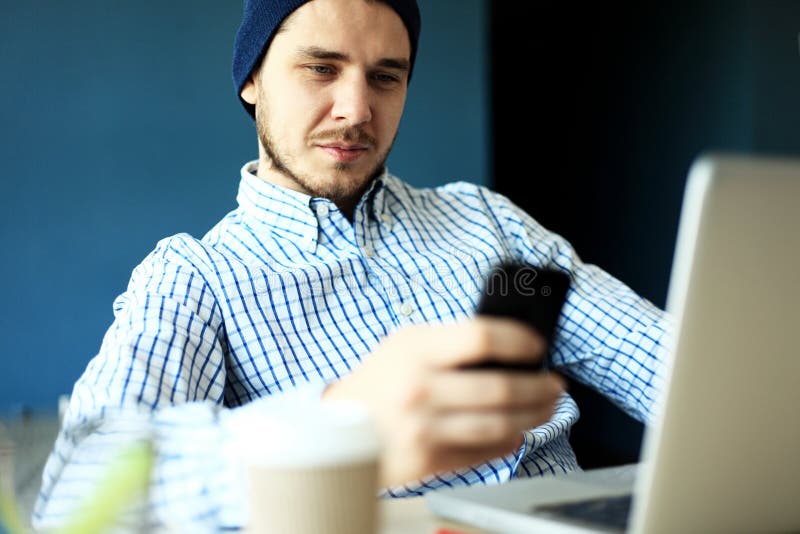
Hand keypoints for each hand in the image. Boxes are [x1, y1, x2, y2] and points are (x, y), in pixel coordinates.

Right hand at [322, 317, 565, 486]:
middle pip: (501, 387)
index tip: (537, 347)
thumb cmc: (379, 382)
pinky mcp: (428, 460)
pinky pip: (484, 453)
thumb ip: (451, 342)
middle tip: (555, 384)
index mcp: (415, 349)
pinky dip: (509, 442)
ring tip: (546, 408)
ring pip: (500, 424)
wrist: (338, 427)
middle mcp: (420, 387)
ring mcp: (424, 428)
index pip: (483, 338)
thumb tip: (510, 348)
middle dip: (540, 387)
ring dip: (534, 416)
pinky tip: (516, 432)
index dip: (520, 342)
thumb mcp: (405, 345)